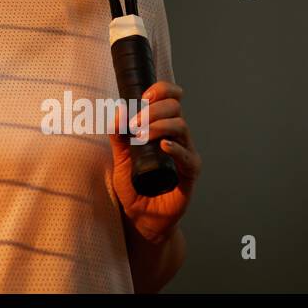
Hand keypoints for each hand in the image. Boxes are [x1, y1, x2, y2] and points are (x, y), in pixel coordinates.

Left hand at [108, 81, 201, 243]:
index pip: (170, 98)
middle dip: (153, 109)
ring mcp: (185, 154)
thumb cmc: (133, 185)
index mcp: (162, 128)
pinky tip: (164, 146)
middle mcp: (177, 137)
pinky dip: (176, 148)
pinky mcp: (189, 174)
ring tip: (141, 135)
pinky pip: (188, 156)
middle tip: (134, 123)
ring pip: (181, 126)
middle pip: (175, 108)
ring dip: (159, 125)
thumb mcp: (119, 158)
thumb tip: (118, 110)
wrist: (139, 217)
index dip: (161, 90)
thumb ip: (118, 136)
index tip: (144, 95)